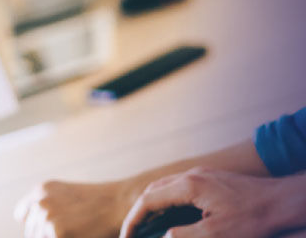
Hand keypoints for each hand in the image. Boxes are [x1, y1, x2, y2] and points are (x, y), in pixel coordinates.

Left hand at [14, 179, 132, 237]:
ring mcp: (47, 218)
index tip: (51, 228)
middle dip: (46, 236)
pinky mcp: (57, 233)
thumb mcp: (66, 197)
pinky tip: (78, 235)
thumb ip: (46, 207)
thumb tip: (24, 219)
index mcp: (40, 190)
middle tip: (72, 230)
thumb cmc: (96, 204)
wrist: (119, 204)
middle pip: (31, 233)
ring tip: (76, 231)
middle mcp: (40, 202)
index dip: (34, 225)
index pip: (22, 215)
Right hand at [119, 167, 299, 237]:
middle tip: (132, 234)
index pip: (149, 199)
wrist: (282, 201)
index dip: (134, 219)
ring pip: (166, 188)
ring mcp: (201, 176)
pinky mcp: (210, 181)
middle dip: (140, 212)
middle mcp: (191, 175)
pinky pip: (179, 190)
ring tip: (146, 228)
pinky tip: (171, 219)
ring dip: (153, 207)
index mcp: (188, 185)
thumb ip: (184, 236)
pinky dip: (168, 204)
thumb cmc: (253, 219)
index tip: (126, 236)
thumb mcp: (216, 235)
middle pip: (154, 190)